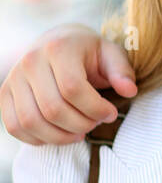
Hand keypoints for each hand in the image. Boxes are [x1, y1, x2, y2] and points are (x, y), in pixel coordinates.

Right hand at [0, 25, 137, 143]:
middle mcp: (30, 61)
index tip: (110, 113)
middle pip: (53, 109)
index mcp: (58, 48)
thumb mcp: (110, 55)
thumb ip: (122, 71)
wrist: (55, 43)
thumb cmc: (87, 53)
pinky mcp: (4, 94)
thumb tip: (129, 91)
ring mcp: (13, 78)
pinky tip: (58, 133)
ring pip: (32, 121)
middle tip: (95, 123)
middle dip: (80, 124)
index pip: (73, 89)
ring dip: (60, 136)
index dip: (95, 108)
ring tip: (79, 131)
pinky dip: (38, 138)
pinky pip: (15, 127)